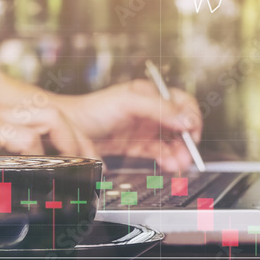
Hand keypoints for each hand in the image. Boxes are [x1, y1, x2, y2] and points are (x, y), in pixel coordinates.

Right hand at [0, 95, 95, 158]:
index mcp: (3, 118)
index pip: (49, 122)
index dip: (69, 141)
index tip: (81, 163)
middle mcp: (6, 112)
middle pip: (58, 117)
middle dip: (80, 141)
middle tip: (94, 167)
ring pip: (51, 119)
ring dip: (70, 143)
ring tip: (81, 166)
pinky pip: (25, 138)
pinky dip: (40, 154)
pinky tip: (48, 170)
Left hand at [57, 80, 202, 171]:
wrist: (68, 128)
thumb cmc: (94, 109)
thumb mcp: (129, 103)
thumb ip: (160, 109)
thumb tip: (187, 119)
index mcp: (151, 94)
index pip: (182, 102)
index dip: (191, 116)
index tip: (192, 132)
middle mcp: (151, 110)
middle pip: (180, 124)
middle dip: (187, 140)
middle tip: (189, 154)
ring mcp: (144, 128)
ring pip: (171, 141)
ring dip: (178, 153)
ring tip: (179, 164)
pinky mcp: (136, 145)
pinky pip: (158, 152)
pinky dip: (166, 159)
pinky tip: (169, 165)